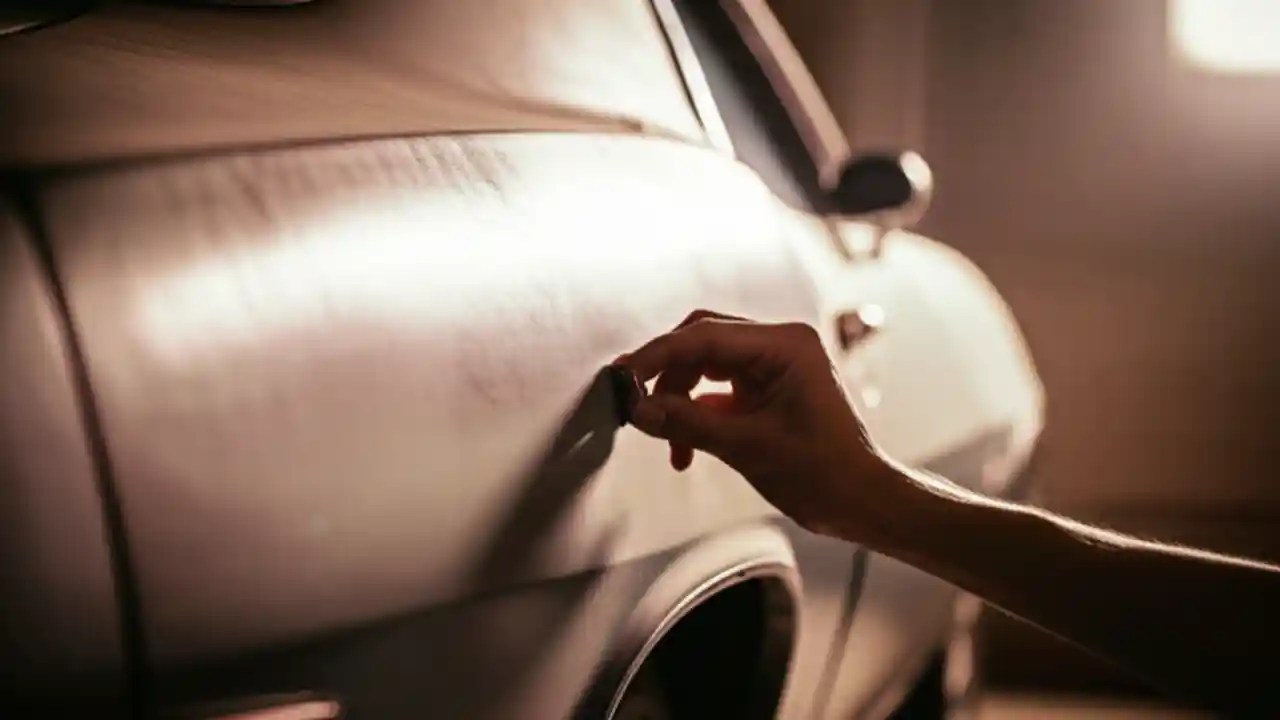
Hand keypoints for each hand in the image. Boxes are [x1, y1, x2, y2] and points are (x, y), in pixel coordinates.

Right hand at [622, 310, 904, 542]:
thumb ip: (687, 423)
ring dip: (680, 402)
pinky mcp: (768, 387)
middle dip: (666, 376)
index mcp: (785, 345)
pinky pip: (718, 388)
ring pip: (705, 366)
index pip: (705, 336)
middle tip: (635, 402)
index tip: (624, 376)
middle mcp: (781, 345)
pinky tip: (687, 446)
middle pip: (701, 343)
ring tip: (670, 442)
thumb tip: (639, 408)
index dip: (657, 355)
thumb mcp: (746, 447)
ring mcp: (775, 365)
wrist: (861, 501)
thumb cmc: (824, 473)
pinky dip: (697, 413)